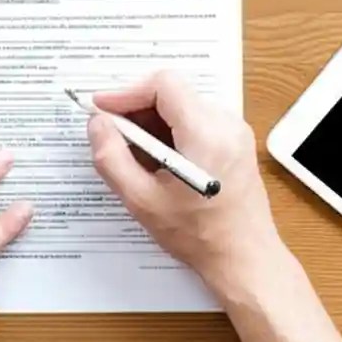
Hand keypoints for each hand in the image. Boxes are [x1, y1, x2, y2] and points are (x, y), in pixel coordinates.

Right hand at [86, 71, 275, 292]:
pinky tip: (158, 160)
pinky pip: (196, 119)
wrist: (244, 257)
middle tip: (112, 135)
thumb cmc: (199, 235)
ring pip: (182, 105)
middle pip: (172, 92)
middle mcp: (226, 123)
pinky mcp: (236, 141)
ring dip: (153, 121)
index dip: (126, 92)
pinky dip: (171, 130)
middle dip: (137, 109)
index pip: (163, 84)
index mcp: (206, 133)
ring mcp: (235, 130)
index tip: (102, 109)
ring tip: (134, 154)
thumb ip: (112, 158)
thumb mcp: (142, 200)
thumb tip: (97, 124)